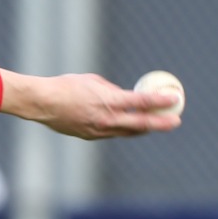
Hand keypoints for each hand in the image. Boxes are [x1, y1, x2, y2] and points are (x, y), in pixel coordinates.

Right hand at [0, 71, 181, 140]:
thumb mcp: (92, 81)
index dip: (161, 101)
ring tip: (155, 124)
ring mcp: (99, 131)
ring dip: (143, 128)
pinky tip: (127, 124)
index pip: (142, 102)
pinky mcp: (90, 136)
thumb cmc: (65, 86)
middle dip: (161, 123)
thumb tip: (125, 95)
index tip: (175, 98)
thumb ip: (112, 90)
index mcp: (109, 102)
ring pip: (128, 131)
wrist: (42, 103)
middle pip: (141, 124)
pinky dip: (122, 128)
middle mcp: (107, 119)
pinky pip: (112, 133)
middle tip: (175, 120)